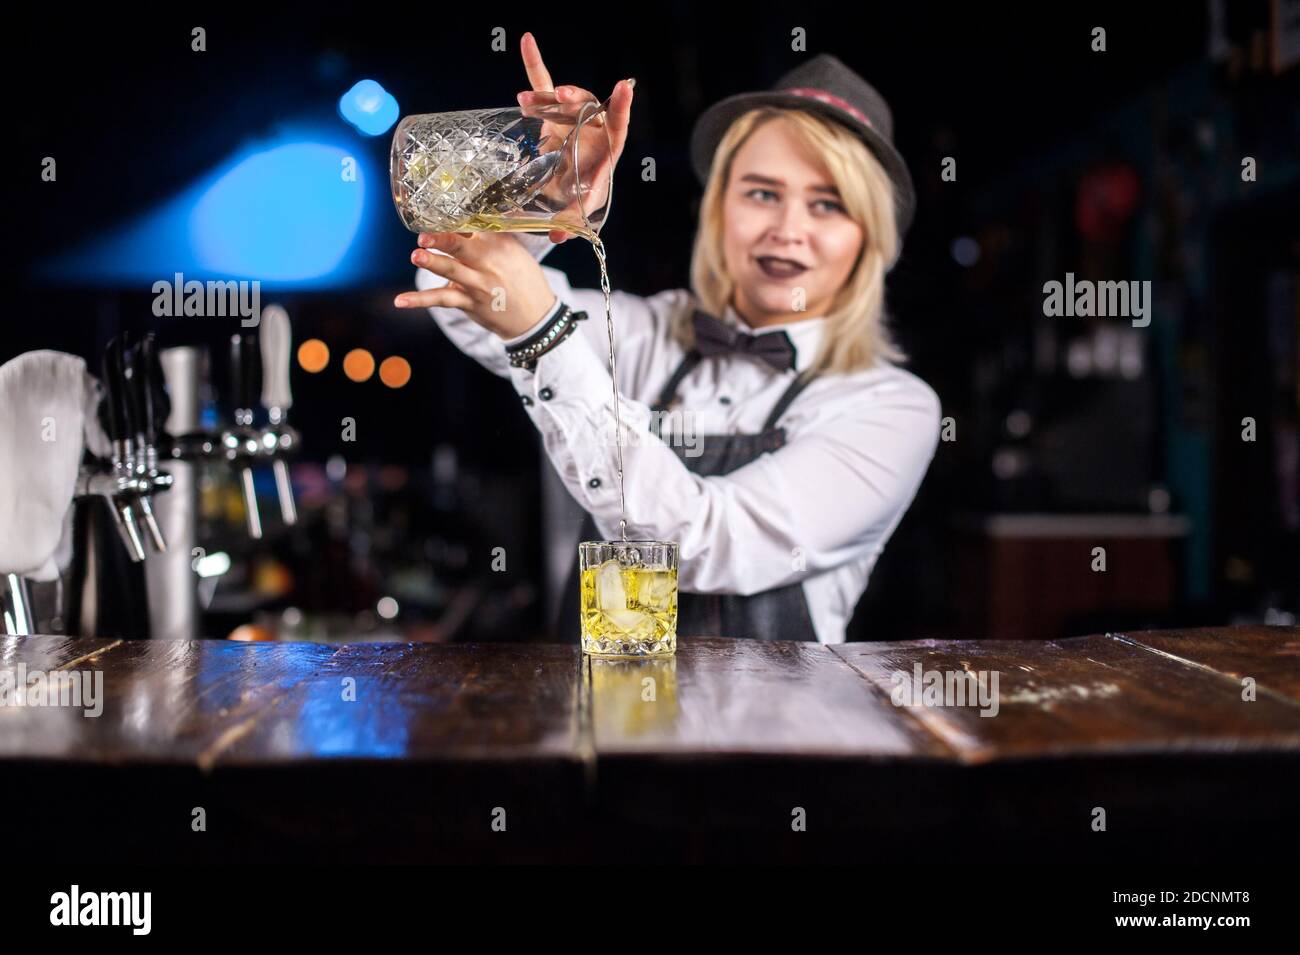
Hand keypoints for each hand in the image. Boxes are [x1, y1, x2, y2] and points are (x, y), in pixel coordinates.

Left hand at [394, 231, 558, 339]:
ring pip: (453, 271)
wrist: (536, 317)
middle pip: (463, 247)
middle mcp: (489, 262)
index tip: (438, 204)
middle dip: (443, 240)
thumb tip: (462, 215)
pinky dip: (420, 301)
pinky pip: (442, 300)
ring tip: (416, 256)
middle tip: (424, 235)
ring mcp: (478, 284)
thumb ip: (489, 234)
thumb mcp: (513, 251)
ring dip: (434, 263)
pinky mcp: (469, 303)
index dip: (456, 215)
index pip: (475, 224)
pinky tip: (400, 301)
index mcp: (499, 243)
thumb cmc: (522, 278)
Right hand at [515, 31, 633, 243]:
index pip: (617, 126)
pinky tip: (527, 40)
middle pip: (587, 108)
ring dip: (545, 97)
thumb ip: (572, 221)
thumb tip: (559, 236)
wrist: (563, 191)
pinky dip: (535, 65)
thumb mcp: (578, 210)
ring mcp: (571, 118)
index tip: (624, 87)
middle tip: (561, 97)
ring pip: (561, 100)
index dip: (621, 108)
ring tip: (526, 101)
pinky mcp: (551, 114)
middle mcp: (592, 128)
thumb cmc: (578, 199)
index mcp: (606, 150)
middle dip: (574, 100)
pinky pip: (544, 86)